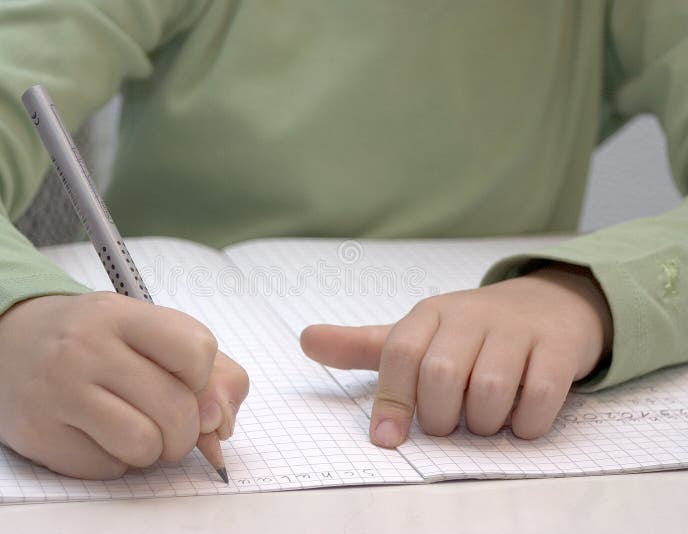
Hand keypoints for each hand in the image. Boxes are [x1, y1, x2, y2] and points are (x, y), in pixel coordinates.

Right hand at [0, 292, 248, 478]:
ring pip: (146, 446)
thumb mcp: (144, 330)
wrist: (3, 345)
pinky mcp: (38, 435)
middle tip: (169, 421)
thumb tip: (221, 424)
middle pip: (178, 409)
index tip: (183, 379)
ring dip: (154, 449)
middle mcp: (86, 347)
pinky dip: (116, 460)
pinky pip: (109, 468)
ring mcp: (58, 392)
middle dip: (187, 429)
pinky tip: (98, 435)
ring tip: (136, 428)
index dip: (202, 377)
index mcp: (120, 314)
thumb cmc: (92, 340)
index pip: (196, 349)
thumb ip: (207, 371)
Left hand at [301, 263, 611, 444]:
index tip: (386, 440)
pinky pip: (538, 396)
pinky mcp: (557, 348)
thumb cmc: (468, 331)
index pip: (399, 353)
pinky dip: (525, 422)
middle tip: (448, 424)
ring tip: (483, 421)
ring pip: (488, 390)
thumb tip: (305, 340)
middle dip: (440, 417)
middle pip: (441, 375)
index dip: (390, 400)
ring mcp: (516, 330)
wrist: (547, 305)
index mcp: (429, 314)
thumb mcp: (416, 333)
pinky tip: (519, 420)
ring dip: (482, 423)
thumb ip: (362, 346)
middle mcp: (470, 316)